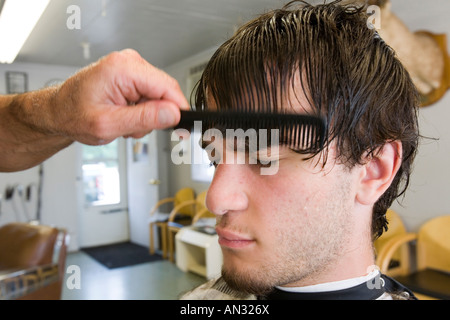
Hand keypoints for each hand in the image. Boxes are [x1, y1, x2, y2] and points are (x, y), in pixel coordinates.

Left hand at [51, 49, 188, 144]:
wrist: (58, 112)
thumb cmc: (73, 115)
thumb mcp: (108, 124)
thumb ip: (143, 119)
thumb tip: (172, 113)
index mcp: (122, 68)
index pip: (167, 87)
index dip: (178, 110)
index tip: (182, 129)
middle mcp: (128, 62)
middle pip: (165, 91)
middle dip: (156, 115)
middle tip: (135, 128)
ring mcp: (130, 67)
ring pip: (159, 96)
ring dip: (147, 115)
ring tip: (124, 122)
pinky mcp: (131, 75)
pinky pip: (150, 95)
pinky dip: (141, 110)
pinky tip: (125, 114)